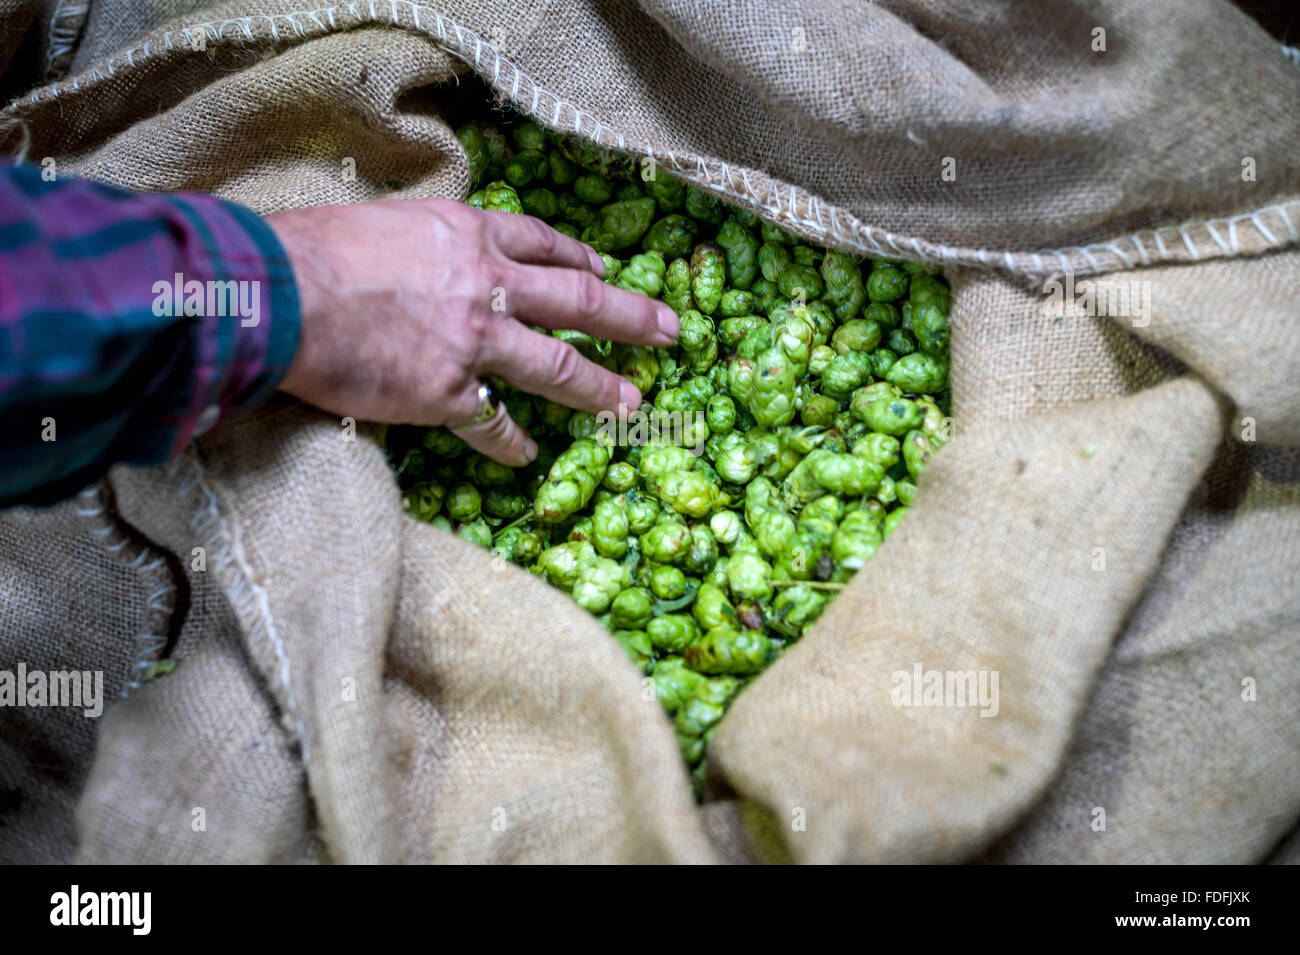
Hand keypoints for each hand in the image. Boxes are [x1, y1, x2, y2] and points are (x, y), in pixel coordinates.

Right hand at [268, 198, 679, 465]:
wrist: (279, 293)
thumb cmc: (310, 249)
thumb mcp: (381, 222)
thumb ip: (419, 242)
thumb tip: (420, 255)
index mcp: (466, 234)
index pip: (540, 242)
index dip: (578, 258)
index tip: (604, 268)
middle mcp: (484, 285)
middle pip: (576, 300)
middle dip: (630, 316)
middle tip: (670, 331)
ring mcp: (472, 342)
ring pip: (556, 365)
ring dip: (599, 387)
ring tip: (631, 404)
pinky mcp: (446, 393)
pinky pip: (491, 424)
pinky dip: (511, 441)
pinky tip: (527, 455)